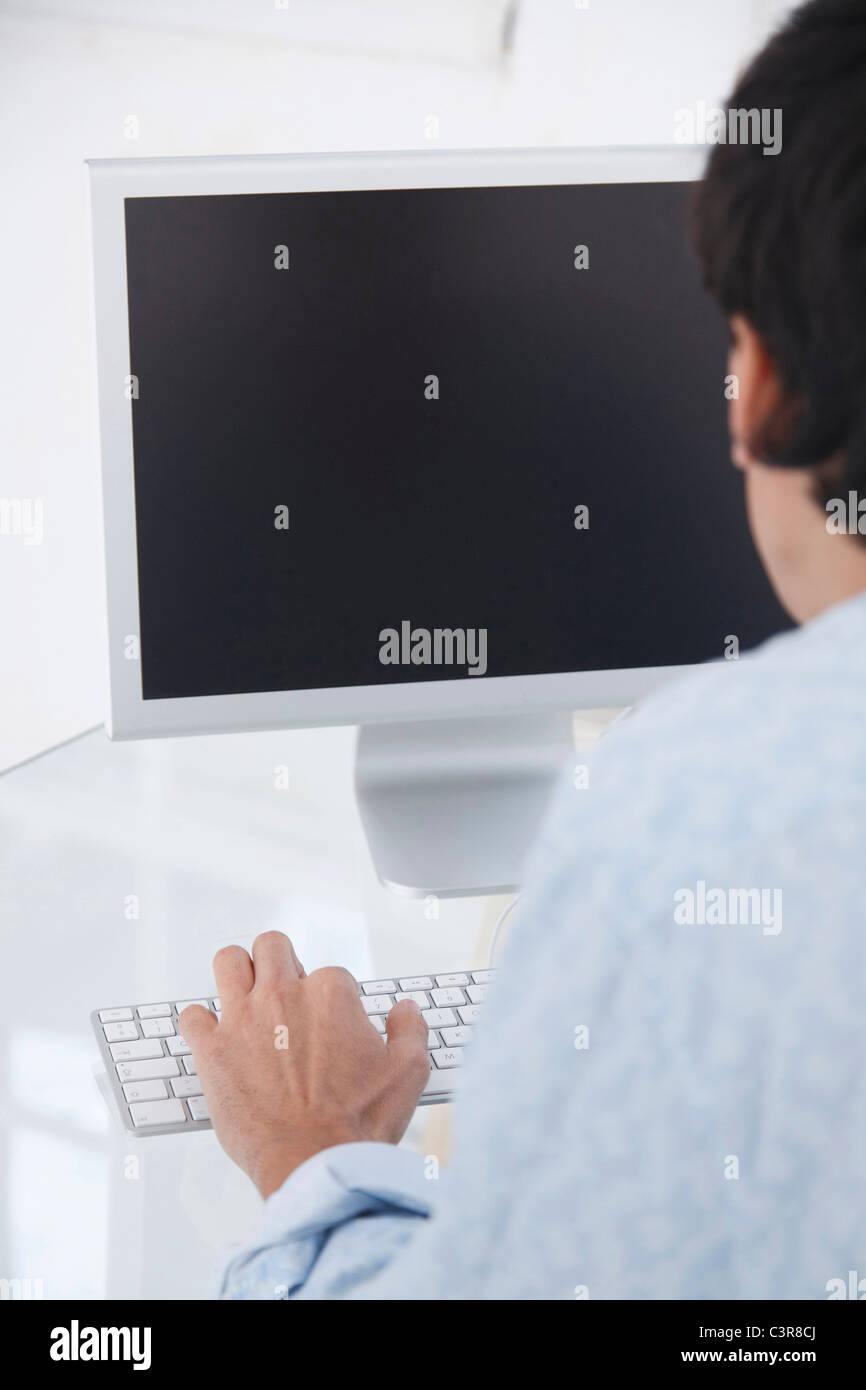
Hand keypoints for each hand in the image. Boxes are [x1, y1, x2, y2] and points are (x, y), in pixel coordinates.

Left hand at [179, 932, 429, 1197]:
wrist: (313, 1164)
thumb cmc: (356, 1124)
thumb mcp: (407, 1074)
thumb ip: (410, 1031)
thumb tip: (406, 1009)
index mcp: (330, 993)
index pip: (329, 973)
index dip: (331, 1001)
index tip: (329, 1027)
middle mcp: (282, 994)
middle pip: (272, 947)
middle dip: (280, 965)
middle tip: (285, 996)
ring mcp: (243, 1019)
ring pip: (228, 961)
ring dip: (236, 973)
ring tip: (244, 996)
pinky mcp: (213, 1050)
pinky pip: (192, 1016)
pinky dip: (200, 1024)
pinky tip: (215, 1038)